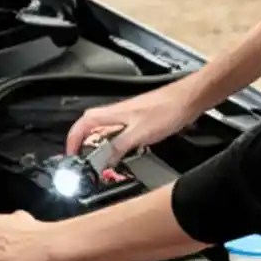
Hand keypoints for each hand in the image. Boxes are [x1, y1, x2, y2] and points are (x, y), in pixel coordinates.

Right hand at [65, 79, 204, 164]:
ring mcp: (128, 116)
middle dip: (84, 144)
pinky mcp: (138, 120)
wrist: (189, 99)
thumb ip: (118, 148)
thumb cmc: (168, 110)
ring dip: (100, 145)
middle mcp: (117, 113)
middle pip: (90, 127)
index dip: (72, 140)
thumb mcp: (139, 134)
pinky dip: (116, 144)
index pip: (82, 125)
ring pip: (105, 131)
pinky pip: (119, 133)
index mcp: (112, 114)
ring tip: (103, 161)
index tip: (71, 155)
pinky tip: (124, 152)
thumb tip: (102, 160)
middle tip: (85, 160)